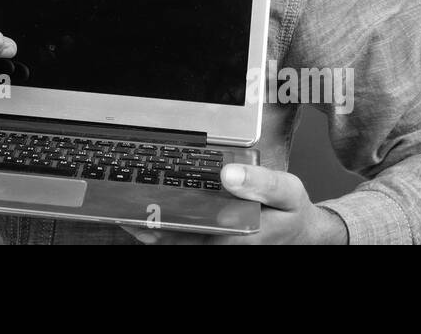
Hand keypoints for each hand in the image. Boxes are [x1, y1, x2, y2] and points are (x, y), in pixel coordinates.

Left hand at [121, 163, 348, 244]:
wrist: (303, 234)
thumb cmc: (292, 213)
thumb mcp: (288, 192)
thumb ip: (261, 183)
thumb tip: (228, 173)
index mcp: (235, 234)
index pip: (189, 225)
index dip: (160, 215)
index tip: (137, 200)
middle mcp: (219, 244)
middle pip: (174, 235)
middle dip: (145, 219)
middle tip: (117, 202)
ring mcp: (212, 245)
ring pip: (172, 240)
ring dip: (147, 226)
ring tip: (119, 208)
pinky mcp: (210, 243)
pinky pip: (180, 240)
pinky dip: (159, 230)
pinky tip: (142, 216)